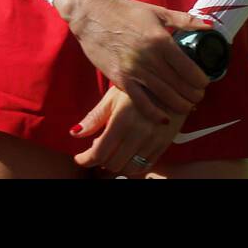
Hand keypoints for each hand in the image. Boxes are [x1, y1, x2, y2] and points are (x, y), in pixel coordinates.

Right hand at [55, 0, 208, 120]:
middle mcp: (149, 58)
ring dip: (178, 104)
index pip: (187, 67)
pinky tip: (164, 118)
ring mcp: (134, 70)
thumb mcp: (158, 11)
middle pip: (178, 84)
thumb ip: (185, 21)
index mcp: (161, 40)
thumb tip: (209, 27)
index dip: (200, 79)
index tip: (205, 83)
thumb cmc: (127, 11)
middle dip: (192, 94)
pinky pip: (140, 101)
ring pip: (162, 94)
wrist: (93, 15)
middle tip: (200, 98)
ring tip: (188, 107)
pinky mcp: (119, 80)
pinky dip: (153, 112)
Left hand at [72, 85, 186, 177]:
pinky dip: (133, 164)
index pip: (99, 153)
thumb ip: (95, 117)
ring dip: (117, 164)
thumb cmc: (139, 86)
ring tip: (113, 152)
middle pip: (112, 164)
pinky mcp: (165, 143)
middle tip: (97, 152)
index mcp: (123, 119)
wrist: (173, 80)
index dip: (85, 159)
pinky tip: (128, 153)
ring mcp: (154, 139)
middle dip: (100, 162)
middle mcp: (139, 132)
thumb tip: (74, 134)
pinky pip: (145, 165)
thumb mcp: (114, 96)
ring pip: (129, 168)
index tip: (81, 157)